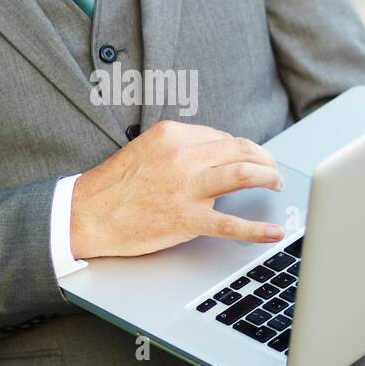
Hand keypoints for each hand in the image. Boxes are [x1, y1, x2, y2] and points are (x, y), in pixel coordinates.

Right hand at [70, 119, 285, 258]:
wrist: (87, 214)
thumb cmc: (114, 186)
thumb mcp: (146, 149)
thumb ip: (179, 149)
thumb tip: (214, 154)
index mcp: (173, 135)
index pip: (222, 136)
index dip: (241, 149)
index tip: (249, 158)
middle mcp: (183, 156)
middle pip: (240, 150)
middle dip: (264, 158)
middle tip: (272, 169)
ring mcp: (187, 187)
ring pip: (244, 174)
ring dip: (269, 177)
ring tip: (277, 184)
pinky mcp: (186, 218)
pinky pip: (231, 223)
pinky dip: (258, 229)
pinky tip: (273, 231)